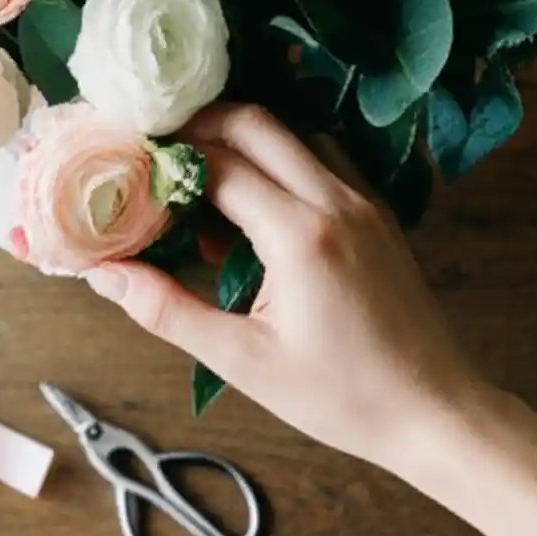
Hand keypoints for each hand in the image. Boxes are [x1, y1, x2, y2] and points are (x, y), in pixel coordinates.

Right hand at [85, 103, 485, 468]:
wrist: (434, 412)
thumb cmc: (340, 397)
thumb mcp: (242, 362)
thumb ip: (166, 310)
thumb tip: (102, 273)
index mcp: (300, 234)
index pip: (217, 164)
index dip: (163, 159)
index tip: (124, 170)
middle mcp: (336, 201)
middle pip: (256, 123)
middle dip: (198, 127)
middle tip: (153, 159)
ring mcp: (363, 202)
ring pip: (293, 135)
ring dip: (242, 143)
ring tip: (199, 187)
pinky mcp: (377, 215)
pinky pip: (322, 161)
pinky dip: (280, 164)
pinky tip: (254, 210)